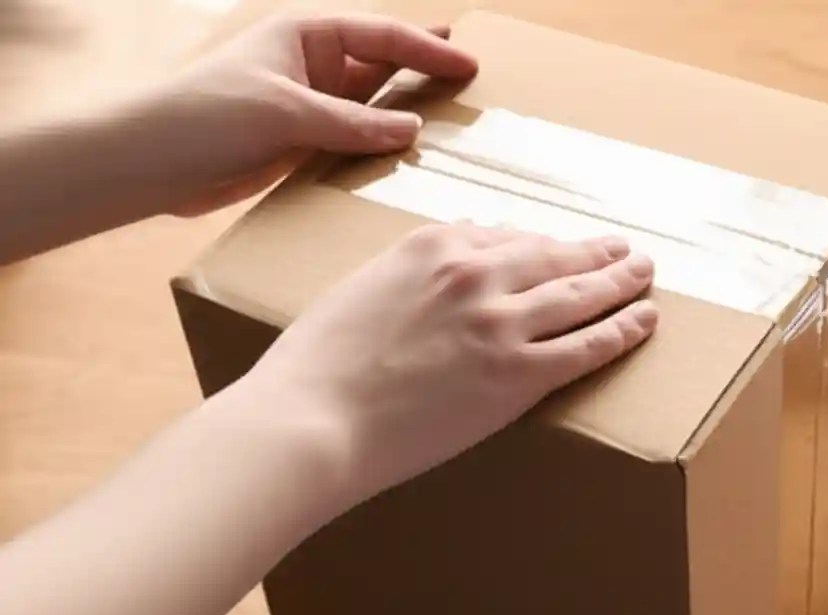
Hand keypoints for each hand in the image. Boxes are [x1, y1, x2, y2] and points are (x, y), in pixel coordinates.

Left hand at [150, 13, 476, 215]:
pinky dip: (380, 147)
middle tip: (473, 80)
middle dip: (424, 70)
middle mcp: (310, 65)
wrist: (151, 162)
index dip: (427, 48)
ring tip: (453, 121)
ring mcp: (306, 105)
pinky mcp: (299, 144)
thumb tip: (411, 129)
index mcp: (304, 36)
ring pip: (371, 105)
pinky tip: (407, 158)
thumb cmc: (206, 116)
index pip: (380, 35)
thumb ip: (353, 121)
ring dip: (406, 112)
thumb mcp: (287, 112)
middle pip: (381, 64)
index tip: (468, 64)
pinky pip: (353, 141)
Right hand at [243, 223, 658, 507]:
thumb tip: (446, 253)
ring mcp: (501, 323)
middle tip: (623, 251)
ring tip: (644, 276)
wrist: (313, 417)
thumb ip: (409, 268)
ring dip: (621, 282)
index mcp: (432, 246)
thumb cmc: (318, 363)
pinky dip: (623, 331)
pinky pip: (587, 345)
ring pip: (581, 293)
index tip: (557, 249)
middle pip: (553, 256)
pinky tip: (644, 322)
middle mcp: (476, 273)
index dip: (540, 245)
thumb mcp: (360, 287)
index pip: (505, 237)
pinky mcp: (519, 374)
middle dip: (594, 252)